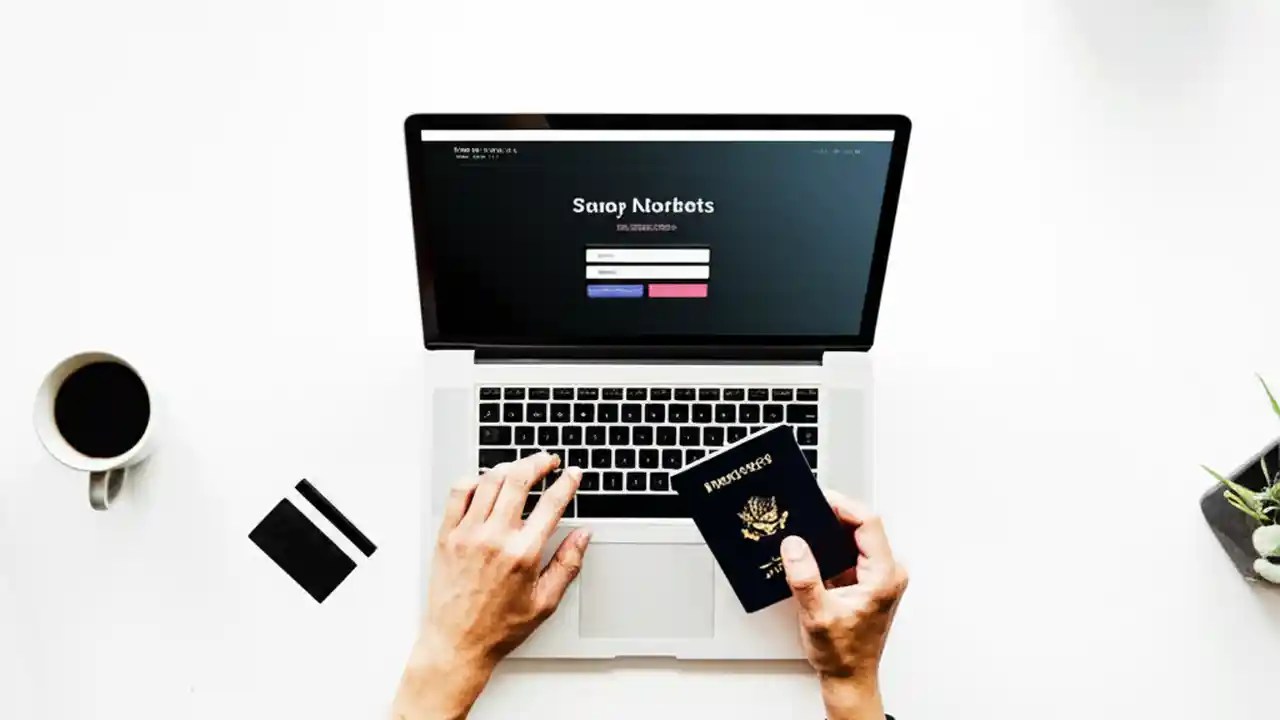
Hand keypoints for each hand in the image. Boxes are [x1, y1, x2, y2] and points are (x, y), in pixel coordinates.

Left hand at [393, 453, 588, 719]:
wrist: (456, 643)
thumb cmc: (498, 627)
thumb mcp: (545, 602)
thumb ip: (568, 564)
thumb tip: (583, 536)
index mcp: (522, 554)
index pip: (551, 504)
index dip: (567, 483)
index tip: (572, 474)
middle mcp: (494, 538)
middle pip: (519, 479)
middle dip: (538, 463)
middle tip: (548, 461)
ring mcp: (467, 534)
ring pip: (489, 480)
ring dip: (509, 466)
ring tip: (521, 467)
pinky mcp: (447, 535)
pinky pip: (459, 493)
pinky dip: (474, 480)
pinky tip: (485, 482)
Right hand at [780, 490, 907, 719]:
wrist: (850, 676)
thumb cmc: (843, 654)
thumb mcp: (817, 614)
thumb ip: (805, 577)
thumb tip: (794, 546)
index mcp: (883, 577)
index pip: (868, 524)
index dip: (843, 506)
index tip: (821, 499)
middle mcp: (888, 573)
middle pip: (863, 526)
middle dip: (834, 515)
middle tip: (808, 511)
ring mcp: (880, 576)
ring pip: (857, 537)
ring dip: (832, 531)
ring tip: (807, 528)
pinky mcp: (869, 581)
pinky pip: (852, 551)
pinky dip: (833, 546)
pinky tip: (813, 550)